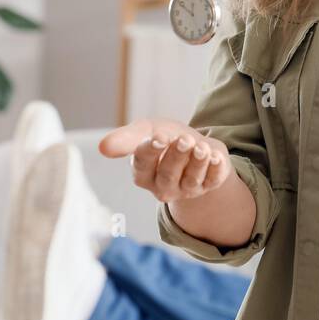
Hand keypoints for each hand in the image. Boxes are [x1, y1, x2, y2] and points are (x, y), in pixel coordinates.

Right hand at [98, 118, 232, 201]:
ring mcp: (187, 189)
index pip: (143, 166)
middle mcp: (163, 186)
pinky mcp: (208, 185)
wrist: (193, 143)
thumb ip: (126, 138)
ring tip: (201, 147)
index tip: (158, 137)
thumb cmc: (164, 137)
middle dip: (177, 156)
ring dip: (197, 162)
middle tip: (184, 139)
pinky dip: (215, 169)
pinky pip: (212, 180)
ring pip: (191, 180)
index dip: (150, 152)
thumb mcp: (145, 130)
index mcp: (143, 173)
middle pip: (168, 174)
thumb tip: (102, 147)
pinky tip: (216, 156)